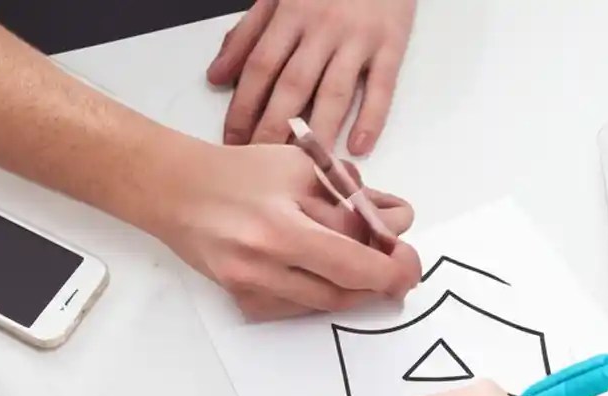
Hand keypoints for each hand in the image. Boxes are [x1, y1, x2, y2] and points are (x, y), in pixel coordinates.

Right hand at [153, 142, 420, 320]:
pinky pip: (297, 308)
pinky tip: (324, 271)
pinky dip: (320, 292)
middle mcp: (264, 266)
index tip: (410, 262)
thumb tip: (396, 220)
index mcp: (281, 227)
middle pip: (343, 292)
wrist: (176, 191)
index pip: (353, 263)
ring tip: (366, 265)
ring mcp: (251, 289)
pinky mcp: (243, 300)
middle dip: (378, 282)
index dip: (391, 269)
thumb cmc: (238, 173)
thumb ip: (351, 196)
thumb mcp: (302, 167)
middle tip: (398, 267)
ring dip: (353, 289)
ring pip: (322, 304)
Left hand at [207, 0, 416, 154]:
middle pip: (293, 88)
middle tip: (263, 166)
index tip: (232, 142)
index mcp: (290, 14)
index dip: (243, 108)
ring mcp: (358, 38)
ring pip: (334, 94)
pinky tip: (358, 147)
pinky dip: (371, 119)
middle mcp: (323, 29)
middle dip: (273, 130)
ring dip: (319, 134)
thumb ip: (246, 34)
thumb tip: (216, 77)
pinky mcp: (391, 45)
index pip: (260, 69)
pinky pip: (382, 87)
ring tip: (305, 168)